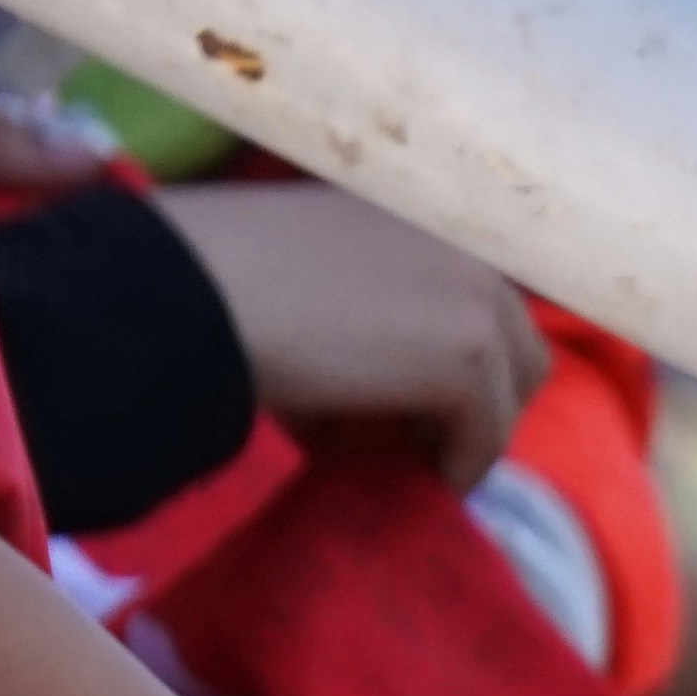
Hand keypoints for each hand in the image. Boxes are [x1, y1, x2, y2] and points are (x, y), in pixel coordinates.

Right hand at [148, 183, 550, 486]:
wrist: (181, 290)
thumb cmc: (202, 275)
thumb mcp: (299, 274)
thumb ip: (359, 308)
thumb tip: (380, 382)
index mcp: (416, 213)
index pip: (475, 295)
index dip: (453, 353)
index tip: (415, 400)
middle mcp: (461, 245)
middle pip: (516, 341)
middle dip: (481, 393)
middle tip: (425, 435)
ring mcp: (476, 297)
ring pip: (512, 387)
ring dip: (471, 428)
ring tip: (416, 460)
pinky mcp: (470, 356)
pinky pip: (488, 433)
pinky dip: (460, 465)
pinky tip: (422, 482)